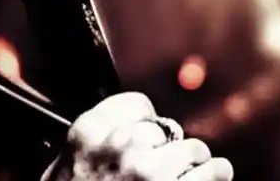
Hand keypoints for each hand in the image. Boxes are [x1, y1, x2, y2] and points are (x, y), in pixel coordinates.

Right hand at [43, 92, 232, 180]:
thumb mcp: (63, 169)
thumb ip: (91, 144)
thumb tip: (127, 131)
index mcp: (88, 134)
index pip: (136, 105)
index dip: (145, 122)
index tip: (149, 136)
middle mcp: (119, 146)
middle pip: (165, 128)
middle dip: (169, 146)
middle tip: (166, 164)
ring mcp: (149, 171)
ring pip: (193, 148)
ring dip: (195, 161)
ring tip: (192, 172)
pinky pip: (214, 170)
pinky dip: (217, 174)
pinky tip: (214, 176)